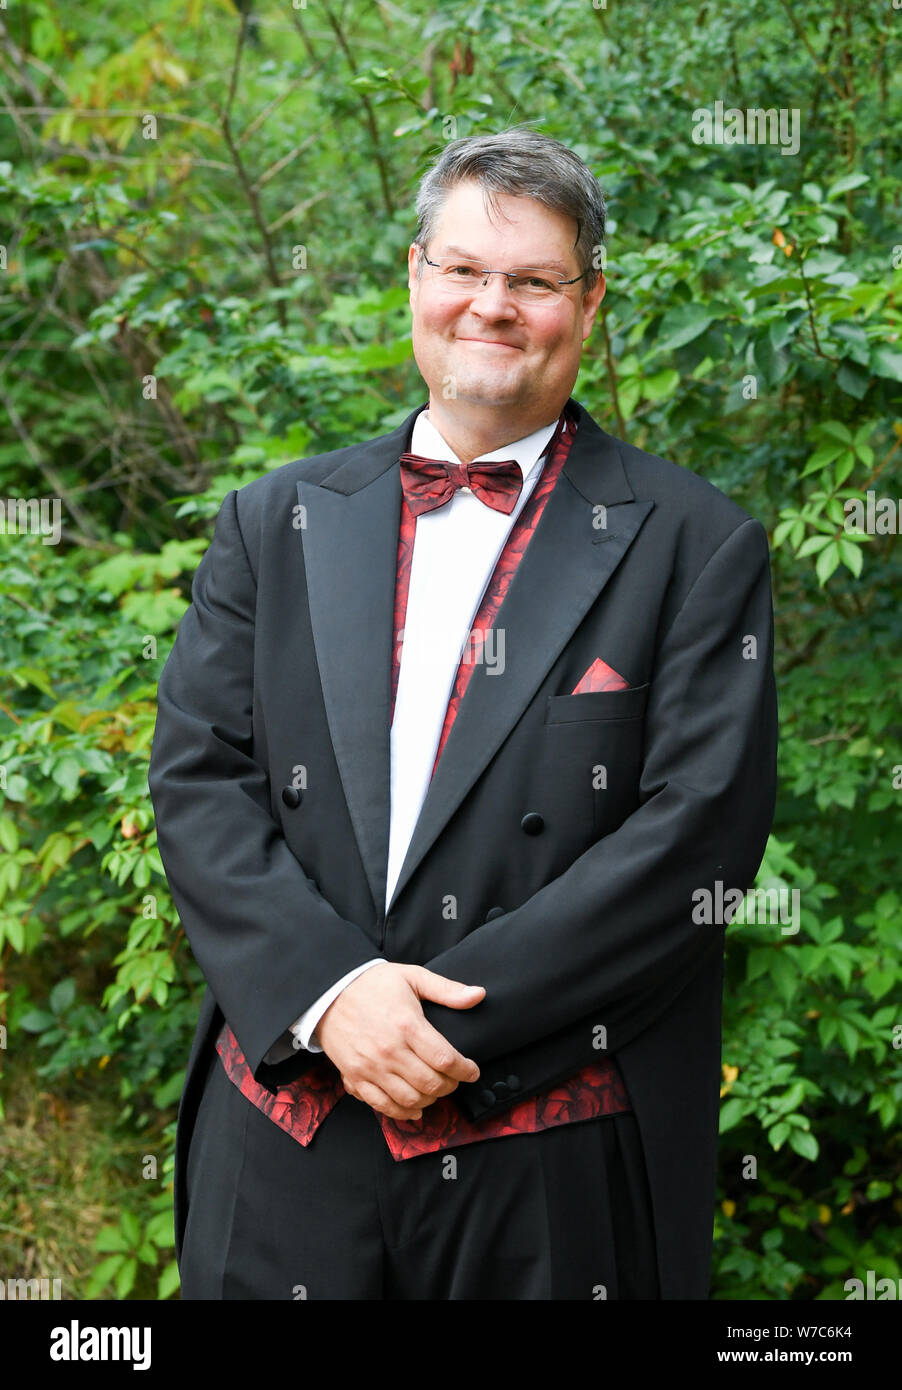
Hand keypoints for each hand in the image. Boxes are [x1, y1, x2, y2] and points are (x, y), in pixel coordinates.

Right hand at [316, 962, 484, 1121]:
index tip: (472, 1071)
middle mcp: (390, 1050)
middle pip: (431, 1083)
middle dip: (450, 1086)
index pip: (446, 1059)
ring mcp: (371, 1067)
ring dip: (430, 1100)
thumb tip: (478, 995)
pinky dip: (402, 1113)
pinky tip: (415, 1107)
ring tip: (436, 1089)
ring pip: (410, 1099)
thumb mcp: (412, 977)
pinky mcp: (355, 1077)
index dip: (466, 1070)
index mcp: (408, 1025)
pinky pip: (382, 1106)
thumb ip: (447, 990)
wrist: (330, 991)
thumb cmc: (374, 984)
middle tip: (455, 1079)